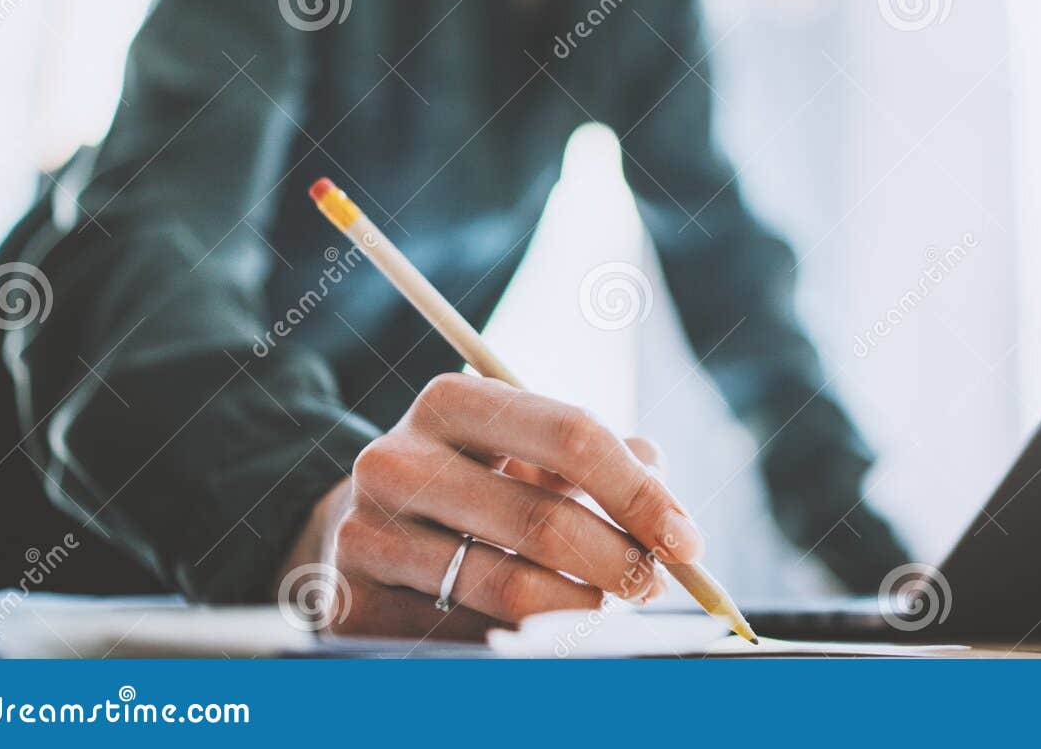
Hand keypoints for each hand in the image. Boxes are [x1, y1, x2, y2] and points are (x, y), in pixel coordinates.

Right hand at [275, 371, 702, 639]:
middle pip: (543, 521)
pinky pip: (470, 636)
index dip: (639, 492)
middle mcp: (397, 460)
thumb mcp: (534, 448)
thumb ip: (612, 459)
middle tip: (655, 585)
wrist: (370, 525)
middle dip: (620, 561)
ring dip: (581, 607)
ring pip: (509, 589)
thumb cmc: (482, 478)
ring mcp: (366, 535)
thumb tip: (672, 517)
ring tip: (603, 603)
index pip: (571, 435)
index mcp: (451, 401)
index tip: (687, 541)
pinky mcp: (353, 605)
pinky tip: (537, 626)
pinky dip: (523, 639)